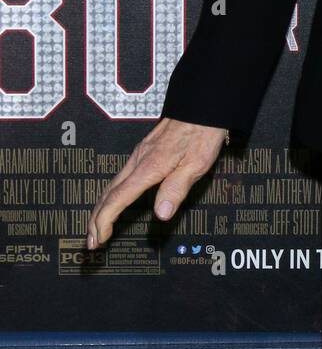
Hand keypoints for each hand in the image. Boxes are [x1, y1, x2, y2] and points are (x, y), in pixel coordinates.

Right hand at [86, 118, 226, 249]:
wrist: (202, 106)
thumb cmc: (202, 133)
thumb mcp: (196, 163)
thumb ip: (176, 188)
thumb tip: (161, 214)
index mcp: (149, 166)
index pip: (118, 198)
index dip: (105, 221)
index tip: (99, 239)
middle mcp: (139, 159)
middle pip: (108, 193)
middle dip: (96, 219)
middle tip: (91, 241)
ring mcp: (140, 154)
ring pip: (113, 184)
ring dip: (102, 207)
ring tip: (97, 226)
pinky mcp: (145, 150)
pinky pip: (121, 176)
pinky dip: (112, 194)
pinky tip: (115, 199)